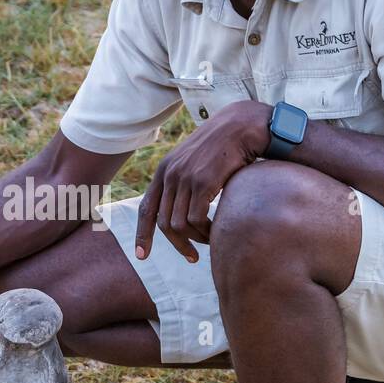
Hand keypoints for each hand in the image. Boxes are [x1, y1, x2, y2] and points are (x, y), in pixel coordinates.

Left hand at [136, 100, 272, 260]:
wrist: (242, 125)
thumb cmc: (225, 146)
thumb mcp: (197, 162)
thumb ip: (186, 181)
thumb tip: (184, 209)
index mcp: (164, 170)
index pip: (147, 208)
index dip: (142, 234)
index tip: (141, 256)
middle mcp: (169, 173)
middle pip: (163, 222)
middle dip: (177, 244)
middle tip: (192, 257)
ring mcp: (184, 177)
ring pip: (179, 225)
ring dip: (195, 239)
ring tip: (210, 240)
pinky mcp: (202, 182)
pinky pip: (196, 219)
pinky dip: (205, 232)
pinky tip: (217, 231)